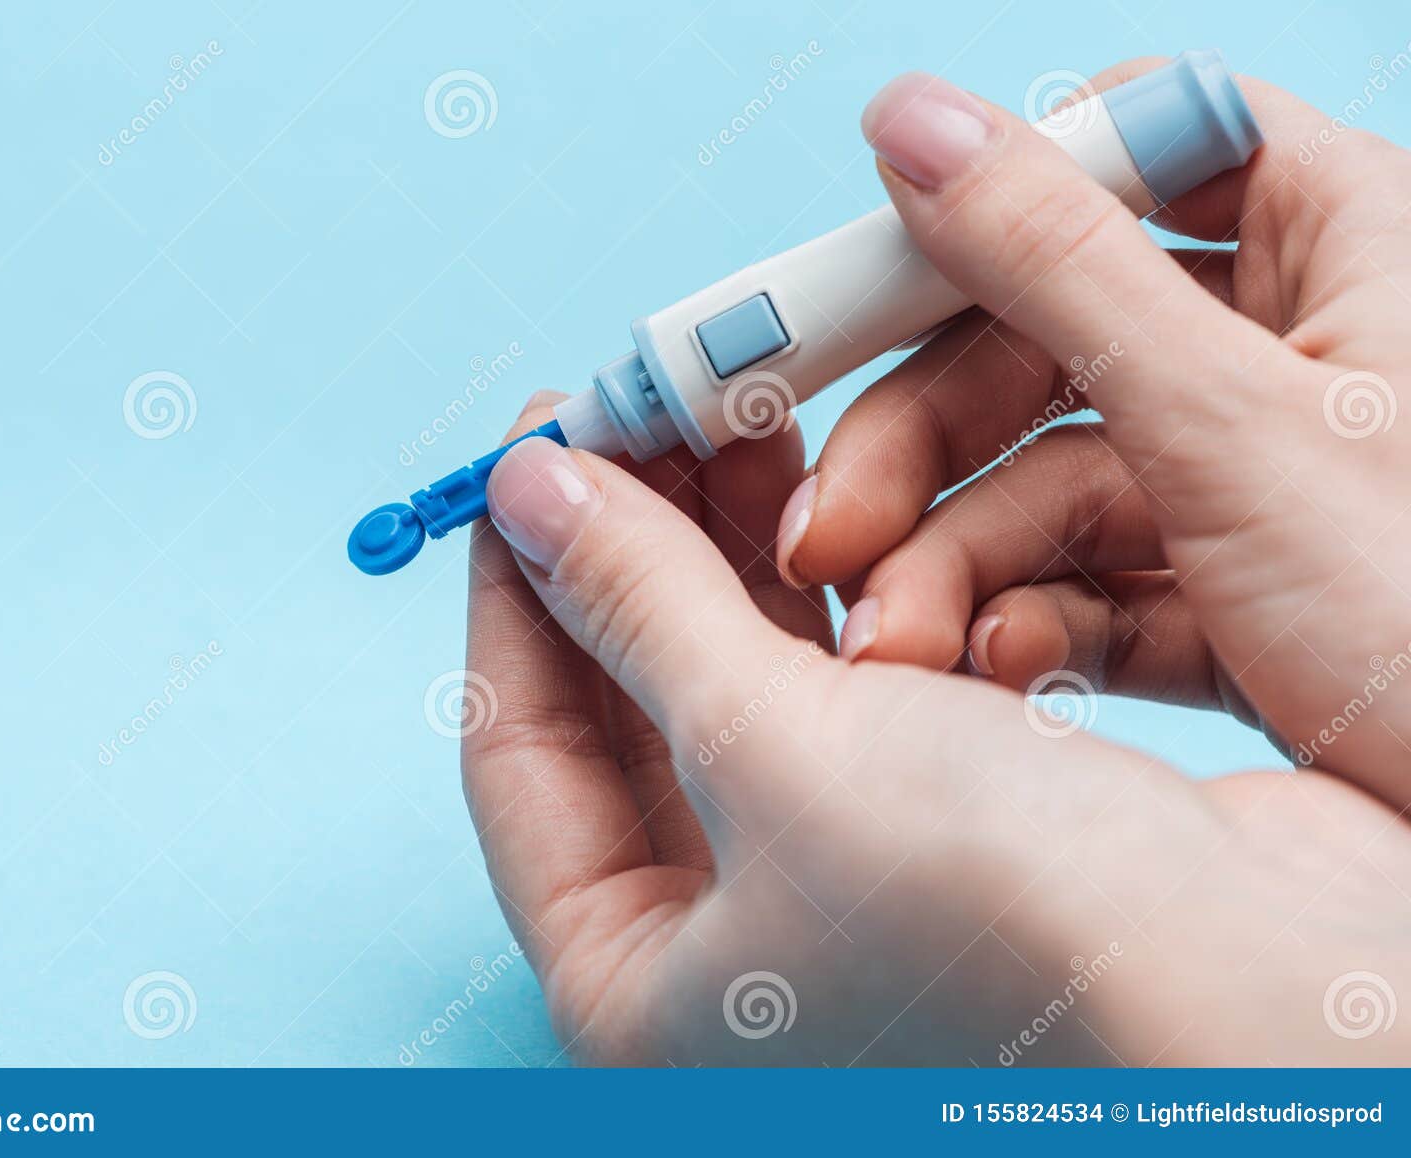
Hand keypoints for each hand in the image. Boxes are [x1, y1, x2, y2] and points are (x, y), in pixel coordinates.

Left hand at [462, 403, 1409, 1065]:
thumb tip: (530, 493)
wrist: (1280, 1008)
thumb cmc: (1010, 935)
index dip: (514, 586)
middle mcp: (721, 956)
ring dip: (731, 553)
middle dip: (630, 549)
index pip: (515, 749)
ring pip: (738, 685)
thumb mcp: (776, 752)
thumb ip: (640, 609)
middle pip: (628, 706)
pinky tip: (834, 503)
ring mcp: (829, 896)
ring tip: (731, 418)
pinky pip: (841, 690)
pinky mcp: (934, 834)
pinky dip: (834, 597)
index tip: (528, 452)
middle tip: (635, 409)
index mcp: (631, 990)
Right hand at [780, 61, 1410, 807]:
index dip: (980, 215)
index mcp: (1343, 238)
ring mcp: (1267, 480)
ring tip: (899, 649)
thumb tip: (911, 123)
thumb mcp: (1238, 428)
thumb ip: (1058, 270)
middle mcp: (1301, 344)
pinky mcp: (1246, 593)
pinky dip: (1037, 628)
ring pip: (1055, 483)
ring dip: (959, 568)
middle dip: (924, 457)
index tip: (854, 298)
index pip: (1125, 153)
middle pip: (1044, 343)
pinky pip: (1105, 584)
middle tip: (828, 536)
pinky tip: (997, 670)